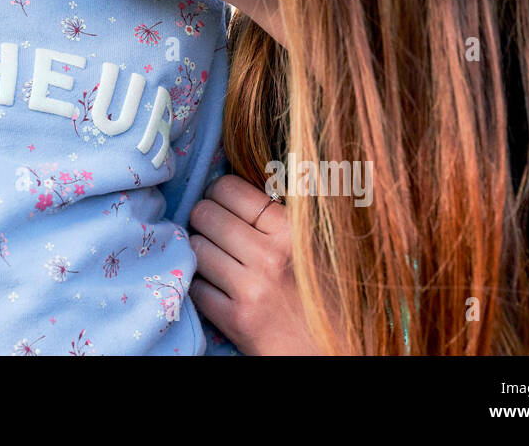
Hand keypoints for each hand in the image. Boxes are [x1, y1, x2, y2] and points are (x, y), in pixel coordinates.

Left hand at [188, 174, 320, 353]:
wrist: (333, 351)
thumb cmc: (326, 294)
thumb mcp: (316, 243)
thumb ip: (285, 211)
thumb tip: (249, 178)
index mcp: (291, 230)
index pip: (229, 188)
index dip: (217, 192)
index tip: (221, 202)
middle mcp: (270, 256)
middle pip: (205, 214)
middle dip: (203, 219)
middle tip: (212, 228)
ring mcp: (251, 289)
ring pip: (195, 247)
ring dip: (200, 251)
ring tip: (215, 256)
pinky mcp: (236, 319)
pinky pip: (196, 286)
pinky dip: (201, 284)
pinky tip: (217, 286)